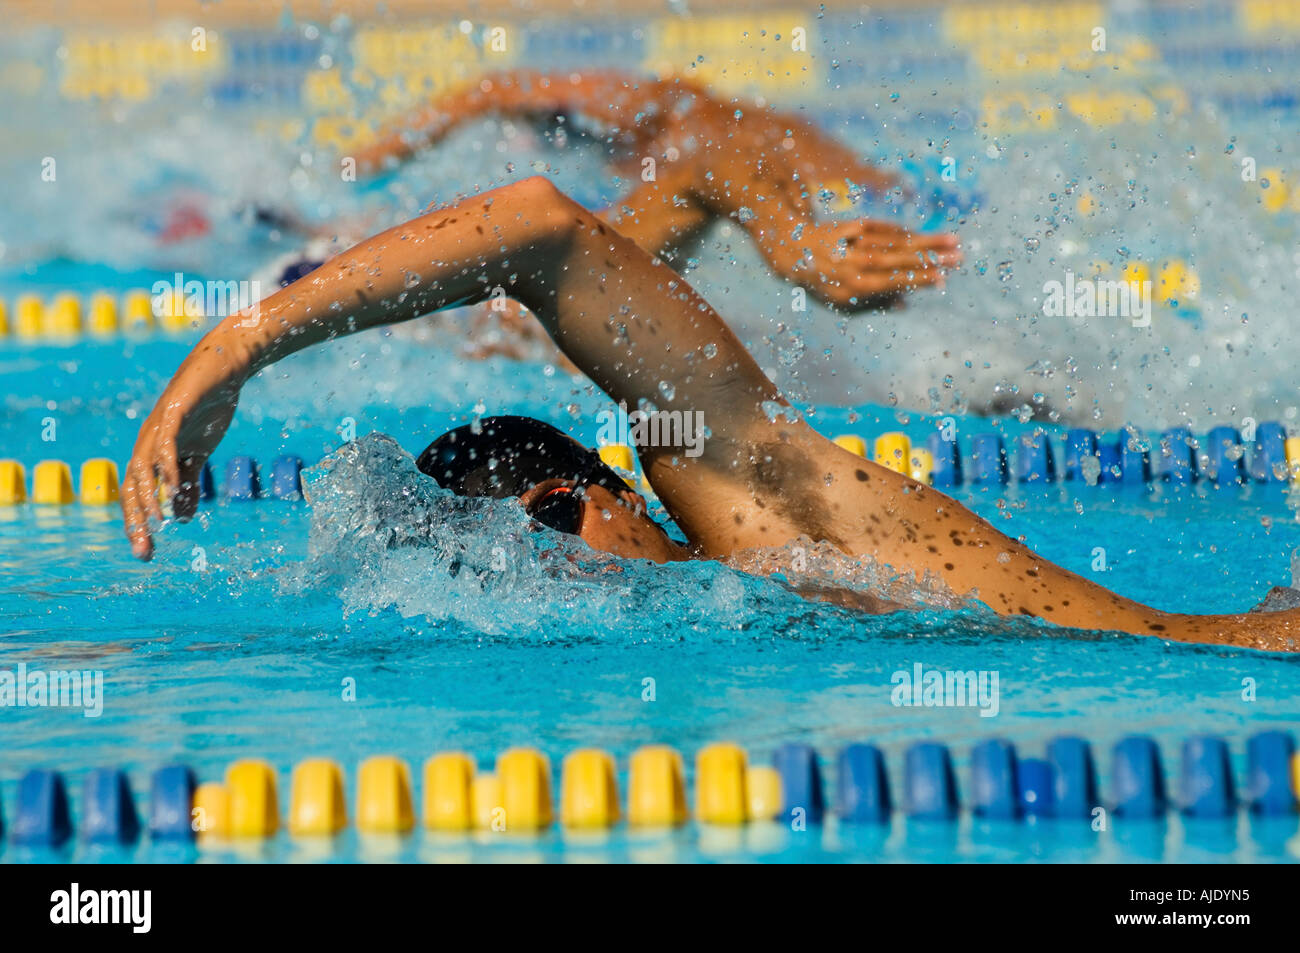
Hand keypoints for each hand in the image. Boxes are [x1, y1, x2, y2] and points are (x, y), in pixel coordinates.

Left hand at [120, 367, 240, 560]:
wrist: (221, 369)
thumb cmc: (208, 409)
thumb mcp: (199, 454)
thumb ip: (188, 485)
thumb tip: (180, 518)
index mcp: (151, 454)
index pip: (136, 495)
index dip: (137, 523)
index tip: (145, 552)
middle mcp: (147, 443)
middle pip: (132, 487)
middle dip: (136, 521)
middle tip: (145, 550)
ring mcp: (159, 428)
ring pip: (144, 468)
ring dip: (147, 498)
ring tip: (155, 523)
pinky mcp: (175, 413)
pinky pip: (167, 443)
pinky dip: (167, 464)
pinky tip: (173, 484)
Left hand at [765, 218, 961, 309]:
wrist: (795, 250)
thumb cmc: (825, 282)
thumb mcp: (843, 301)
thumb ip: (874, 303)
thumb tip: (905, 303)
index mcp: (853, 285)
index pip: (892, 282)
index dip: (918, 279)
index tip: (942, 279)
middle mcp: (854, 263)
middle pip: (899, 259)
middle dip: (931, 258)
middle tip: (958, 257)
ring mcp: (855, 242)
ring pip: (896, 241)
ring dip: (926, 241)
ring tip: (952, 241)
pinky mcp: (855, 225)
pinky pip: (885, 229)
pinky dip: (904, 232)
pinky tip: (923, 235)